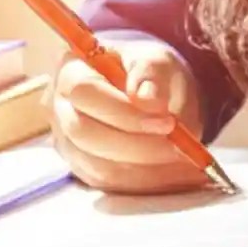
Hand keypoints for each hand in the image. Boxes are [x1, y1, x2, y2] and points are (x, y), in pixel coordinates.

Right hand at [47, 39, 206, 193]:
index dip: (124, 112)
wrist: (152, 98)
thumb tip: (147, 99)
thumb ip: (151, 73)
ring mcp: (67, 144)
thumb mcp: (157, 61)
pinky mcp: (84, 170)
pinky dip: (147, 184)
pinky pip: (111, 186)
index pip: (84, 93)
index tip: (167, 122)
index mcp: (71, 71)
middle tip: (180, 148)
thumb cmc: (149, 75)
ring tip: (188, 165)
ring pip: (98, 166)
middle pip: (85, 134)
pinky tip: (177, 176)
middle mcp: (59, 108)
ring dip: (147, 171)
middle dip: (137, 145)